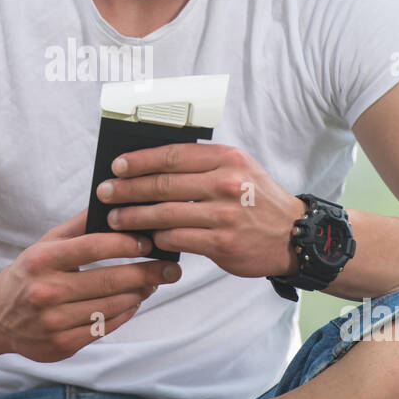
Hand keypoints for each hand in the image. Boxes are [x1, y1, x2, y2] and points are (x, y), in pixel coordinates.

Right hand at [0, 208, 182, 362]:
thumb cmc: (29, 273)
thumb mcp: (46, 243)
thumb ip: (79, 226)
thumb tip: (114, 204)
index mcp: (42, 260)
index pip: (92, 248)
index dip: (124, 244)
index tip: (149, 243)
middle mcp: (46, 291)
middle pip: (108, 281)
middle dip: (146, 273)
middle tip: (170, 268)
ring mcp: (53, 322)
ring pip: (111, 306)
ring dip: (139, 294)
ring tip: (154, 282)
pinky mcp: (61, 345)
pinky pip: (104, 327)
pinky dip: (124, 313)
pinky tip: (133, 301)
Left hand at [95, 143, 307, 278]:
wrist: (293, 236)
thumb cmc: (255, 199)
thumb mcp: (237, 169)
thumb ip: (200, 164)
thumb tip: (150, 166)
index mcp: (226, 158)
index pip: (172, 155)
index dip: (139, 161)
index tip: (116, 166)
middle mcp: (226, 183)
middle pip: (163, 184)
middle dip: (127, 189)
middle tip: (105, 193)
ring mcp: (225, 215)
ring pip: (165, 214)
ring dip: (134, 217)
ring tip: (115, 219)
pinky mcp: (223, 244)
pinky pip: (177, 239)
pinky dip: (157, 239)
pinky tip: (145, 239)